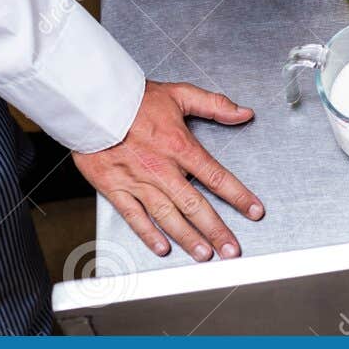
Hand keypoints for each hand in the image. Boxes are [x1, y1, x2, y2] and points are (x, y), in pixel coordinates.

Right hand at [73, 80, 263, 261]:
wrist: (93, 104)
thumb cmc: (134, 99)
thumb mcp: (180, 94)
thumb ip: (215, 105)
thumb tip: (243, 113)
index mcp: (180, 146)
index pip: (216, 176)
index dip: (238, 196)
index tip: (254, 211)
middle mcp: (162, 168)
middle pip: (195, 204)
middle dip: (216, 230)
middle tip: (231, 250)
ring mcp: (138, 182)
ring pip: (167, 216)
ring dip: (188, 237)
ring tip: (204, 255)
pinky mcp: (115, 188)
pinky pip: (134, 216)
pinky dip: (148, 234)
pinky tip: (162, 247)